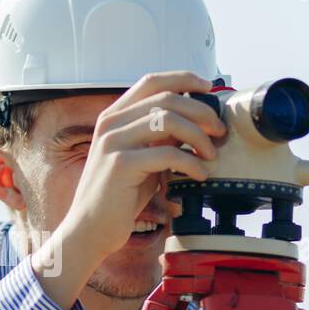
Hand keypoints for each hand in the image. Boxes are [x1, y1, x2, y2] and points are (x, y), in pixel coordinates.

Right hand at [57, 71, 223, 260]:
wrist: (89, 230)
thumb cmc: (118, 198)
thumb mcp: (141, 159)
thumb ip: (159, 138)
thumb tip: (195, 123)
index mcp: (114, 117)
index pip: (151, 81)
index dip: (183, 79)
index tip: (208, 88)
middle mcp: (111, 124)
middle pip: (166, 98)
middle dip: (201, 112)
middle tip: (219, 131)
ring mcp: (113, 142)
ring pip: (169, 121)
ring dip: (199, 137)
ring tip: (210, 155)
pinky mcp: (121, 165)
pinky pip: (168, 154)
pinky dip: (191, 163)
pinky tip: (199, 175)